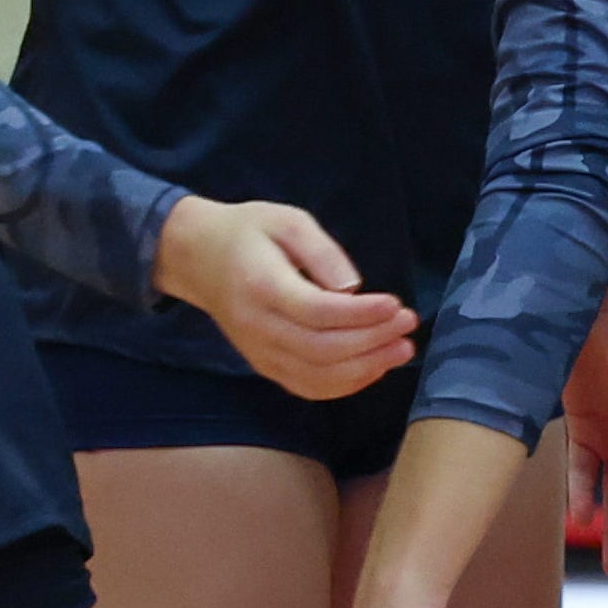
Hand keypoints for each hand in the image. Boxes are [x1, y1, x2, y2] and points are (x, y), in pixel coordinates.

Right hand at [154, 197, 414, 399]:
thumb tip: (354, 287)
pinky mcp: (264, 366)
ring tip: (402, 349)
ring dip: (366, 368)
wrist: (199, 259)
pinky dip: (345, 385)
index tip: (395, 304)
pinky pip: (307, 387)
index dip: (360, 314)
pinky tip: (375, 367)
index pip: (315, 311)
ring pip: (316, 376)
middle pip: (321, 348)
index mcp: (260, 285)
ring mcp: (258, 352)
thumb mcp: (286, 220)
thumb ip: (321, 251)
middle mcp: (257, 326)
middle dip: (372, 340)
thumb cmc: (249, 232)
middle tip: (407, 323)